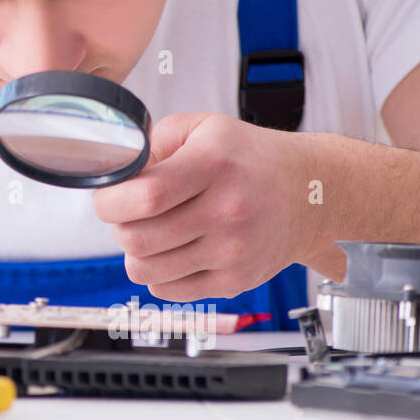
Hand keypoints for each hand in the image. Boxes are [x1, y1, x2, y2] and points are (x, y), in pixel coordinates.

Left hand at [90, 111, 319, 301]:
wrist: (310, 194)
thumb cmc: (249, 159)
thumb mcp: (202, 128)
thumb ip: (151, 143)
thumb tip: (115, 174)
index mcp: (213, 165)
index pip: (143, 196)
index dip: (110, 200)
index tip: (108, 196)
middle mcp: (226, 210)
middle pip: (137, 239)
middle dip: (118, 226)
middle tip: (129, 214)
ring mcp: (232, 251)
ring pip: (145, 270)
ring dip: (136, 253)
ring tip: (152, 232)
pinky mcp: (236, 281)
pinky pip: (167, 291)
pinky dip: (158, 274)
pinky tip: (174, 251)